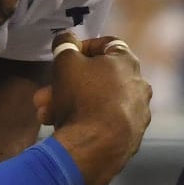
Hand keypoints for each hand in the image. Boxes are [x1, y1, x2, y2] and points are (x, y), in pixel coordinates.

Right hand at [34, 31, 152, 184]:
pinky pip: (105, 122)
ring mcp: (138, 113)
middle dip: (66, 84)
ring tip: (46, 116)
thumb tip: (67, 37)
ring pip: (98, 101)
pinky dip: (86, 122)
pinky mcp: (132, 137)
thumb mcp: (65, 63)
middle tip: (44, 96)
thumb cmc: (81, 97)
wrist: (95, 147)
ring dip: (71, 105)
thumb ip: (65, 45)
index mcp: (127, 62)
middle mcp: (139, 85)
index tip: (65, 57)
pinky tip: (66, 129)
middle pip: (97, 78)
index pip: (107, 44)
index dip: (82, 48)